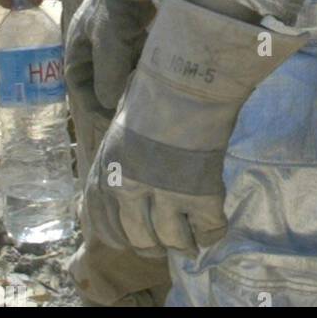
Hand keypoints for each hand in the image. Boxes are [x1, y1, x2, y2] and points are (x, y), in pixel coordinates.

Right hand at [65, 0, 155, 163]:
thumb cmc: (115, 7)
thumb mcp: (108, 43)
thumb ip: (108, 76)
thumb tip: (112, 105)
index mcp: (76, 50)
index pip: (80, 87)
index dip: (94, 106)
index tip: (112, 120)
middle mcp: (93, 46)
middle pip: (102, 79)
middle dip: (116, 95)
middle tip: (133, 110)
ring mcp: (115, 37)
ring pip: (122, 69)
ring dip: (132, 81)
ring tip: (148, 95)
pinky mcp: (135, 30)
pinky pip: (138, 56)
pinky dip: (145, 66)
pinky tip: (158, 75)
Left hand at [80, 0, 304, 256]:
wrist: (190, 72)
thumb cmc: (158, 84)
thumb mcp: (123, 119)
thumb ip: (122, 150)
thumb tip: (125, 170)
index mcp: (107, 168)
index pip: (100, 221)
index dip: (118, 235)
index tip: (131, 239)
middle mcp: (128, 187)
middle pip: (136, 239)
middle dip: (152, 245)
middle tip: (168, 242)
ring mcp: (164, 193)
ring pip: (170, 242)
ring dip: (183, 244)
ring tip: (193, 240)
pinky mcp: (199, 193)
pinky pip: (207, 231)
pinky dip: (212, 233)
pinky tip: (216, 224)